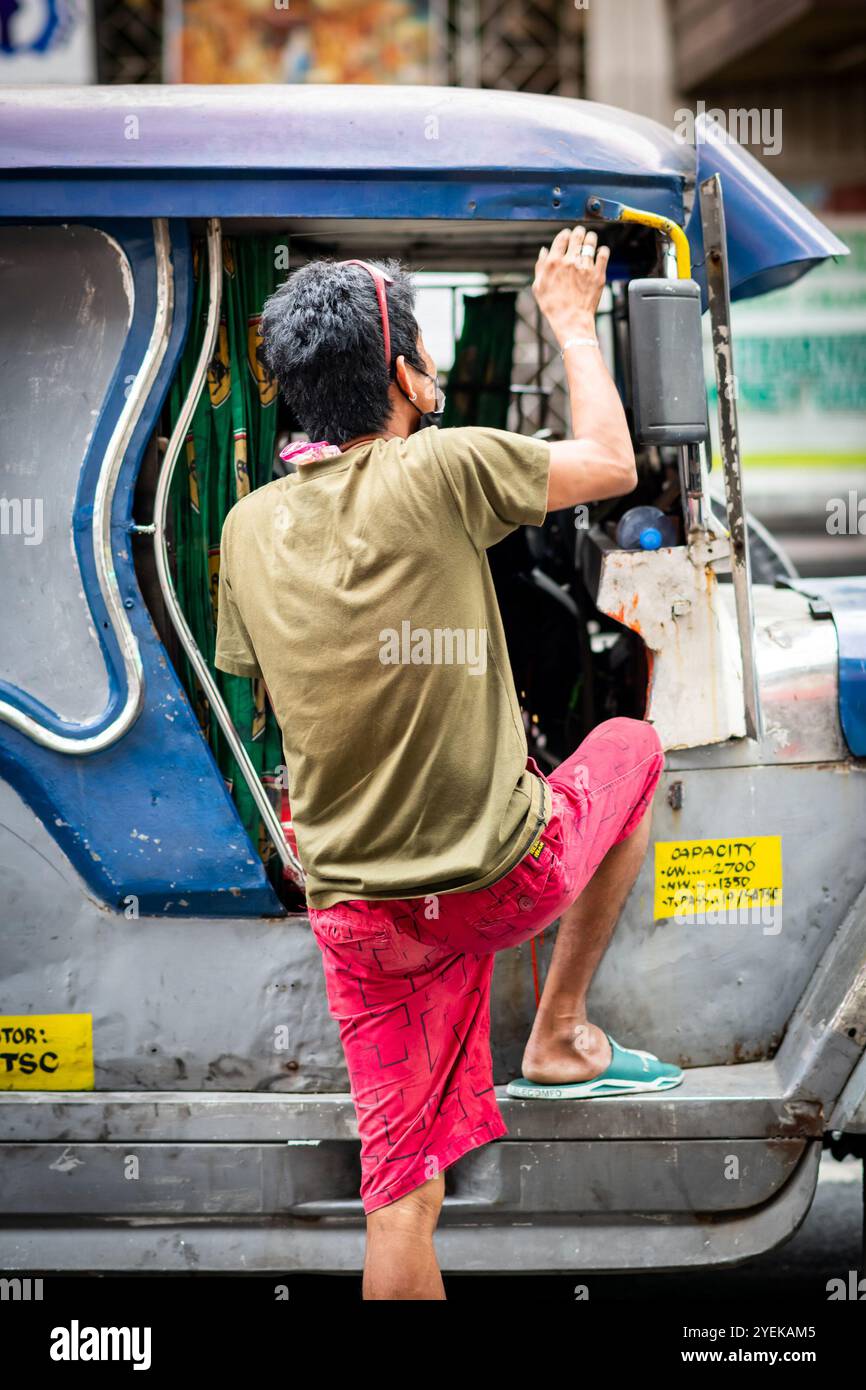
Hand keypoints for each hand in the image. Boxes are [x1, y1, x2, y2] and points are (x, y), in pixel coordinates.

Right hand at [532, 226, 609, 344]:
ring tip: (591, 239)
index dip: (565, 234)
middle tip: (580, 233)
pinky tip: (600, 252)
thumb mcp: (539, 287)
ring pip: (591, 242)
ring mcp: (585, 267)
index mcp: (554, 262)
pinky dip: (602, 250)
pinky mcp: (598, 274)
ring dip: (590, 238)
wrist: (571, 321)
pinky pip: (603, 254)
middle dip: (578, 232)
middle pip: (577, 236)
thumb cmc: (553, 307)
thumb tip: (543, 251)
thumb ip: (540, 266)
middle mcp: (570, 262)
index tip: (567, 235)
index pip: (561, 238)